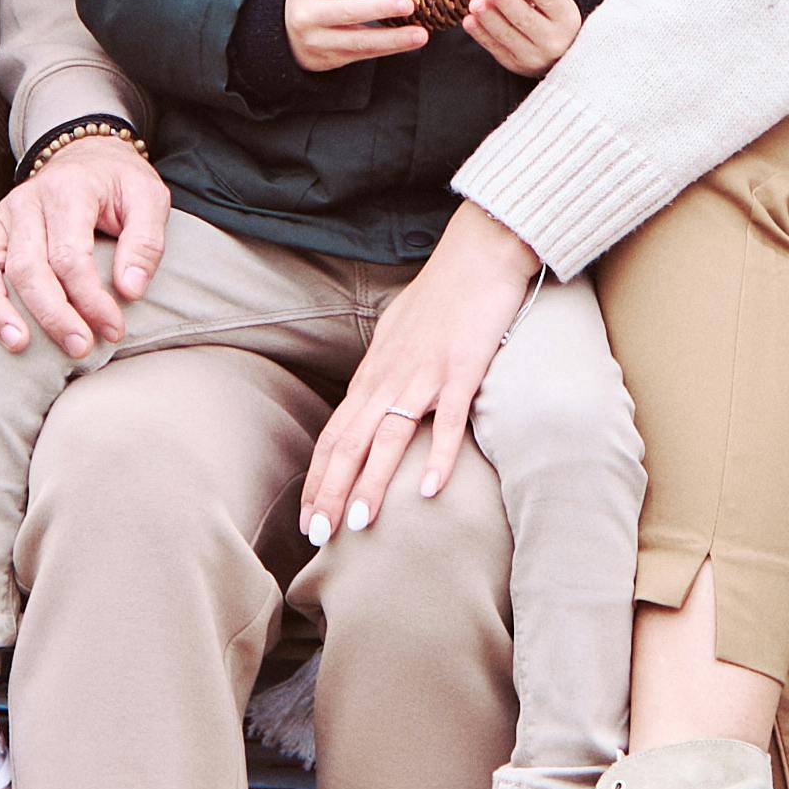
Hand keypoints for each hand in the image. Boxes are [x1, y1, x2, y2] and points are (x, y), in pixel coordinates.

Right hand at [0, 129, 166, 359]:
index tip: (114, 329)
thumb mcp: (149, 198)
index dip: (91, 298)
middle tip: (79, 348)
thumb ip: (145, 242)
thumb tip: (129, 291)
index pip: (70, 254)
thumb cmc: (118, 185)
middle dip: (52, 314)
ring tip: (19, 347)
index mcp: (65, 192)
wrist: (85, 157)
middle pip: (25, 267)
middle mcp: (22, 206)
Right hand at [285, 0, 428, 74]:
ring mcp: (318, 41)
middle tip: (409, 4)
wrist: (284, 34)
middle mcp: (309, 16)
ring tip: (419, 34)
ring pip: (359, 41)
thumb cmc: (315, 3)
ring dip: (393, 38)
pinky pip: (364, 54)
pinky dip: (389, 48)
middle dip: (381, 8)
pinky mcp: (331, 60)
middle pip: (348, 11)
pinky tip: (407, 42)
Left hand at [303, 208, 541, 540]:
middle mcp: (389, 377)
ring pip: (387, 438)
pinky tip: (430, 490)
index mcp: (374, 372)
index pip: (335, 434)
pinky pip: (447, 419)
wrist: (478, 253)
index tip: (309, 516)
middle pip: (350, 443)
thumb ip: (385, 368)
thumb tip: (372, 394)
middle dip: (331, 492)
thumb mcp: (398, 331)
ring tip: (359, 525)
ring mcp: (424, 374)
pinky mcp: (461, 369)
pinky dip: (438, 455)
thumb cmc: (442, 292)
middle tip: (319, 536)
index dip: (319, 477)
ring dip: (372, 484)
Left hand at [457, 0, 583, 74]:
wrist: (561, 55)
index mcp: (566, 19)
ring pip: (507, 36)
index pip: (551, 2)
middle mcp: (552, 40)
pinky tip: (469, 21)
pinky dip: (480, 34)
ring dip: (489, 18)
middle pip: (526, 20)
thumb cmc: (553, 19)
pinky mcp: (515, 64)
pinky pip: (495, 48)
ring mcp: (533, 56)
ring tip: (475, 3)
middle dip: (507, 4)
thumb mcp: (556, 4)